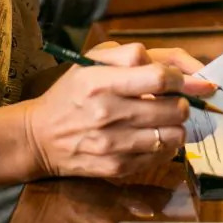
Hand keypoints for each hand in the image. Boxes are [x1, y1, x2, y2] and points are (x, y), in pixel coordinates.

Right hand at [24, 43, 208, 178]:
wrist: (40, 137)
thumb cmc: (71, 93)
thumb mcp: (92, 61)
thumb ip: (132, 55)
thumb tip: (178, 69)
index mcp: (101, 82)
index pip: (160, 78)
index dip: (178, 78)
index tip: (177, 81)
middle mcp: (108, 114)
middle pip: (174, 108)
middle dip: (182, 102)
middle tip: (174, 100)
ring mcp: (114, 145)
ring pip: (174, 135)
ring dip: (176, 126)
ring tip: (164, 119)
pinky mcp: (118, 167)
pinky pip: (162, 156)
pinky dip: (166, 145)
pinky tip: (153, 136)